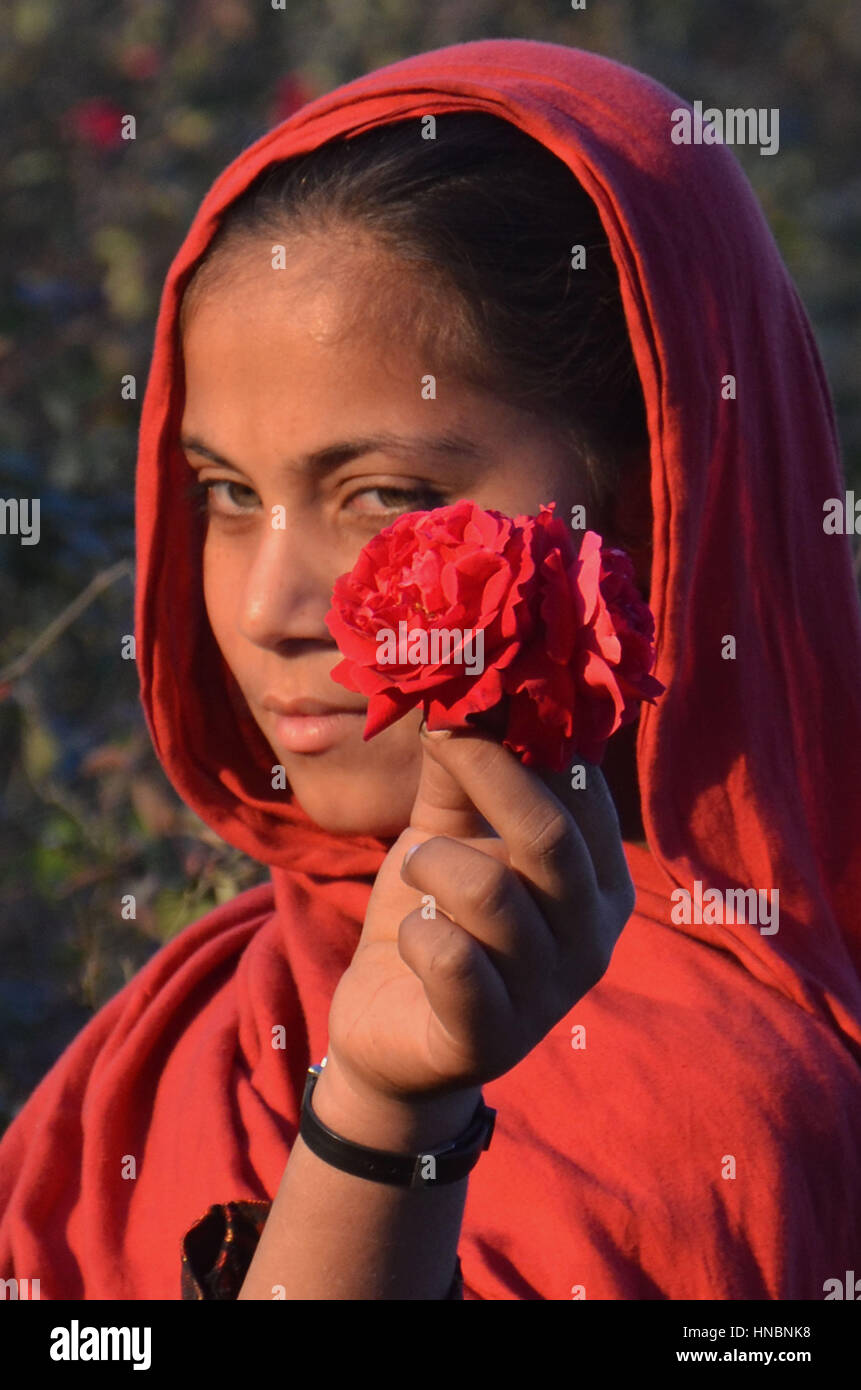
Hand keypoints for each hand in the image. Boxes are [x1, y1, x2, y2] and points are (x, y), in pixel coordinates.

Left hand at [324, 723, 635, 1110]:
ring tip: (416, 869)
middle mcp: (591, 937)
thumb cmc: (431, 916)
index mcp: (597, 881)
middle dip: (487, 773)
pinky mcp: (491, 1038)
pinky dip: (417, 933)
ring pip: (491, 893)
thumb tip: (458, 690)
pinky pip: (452, 962)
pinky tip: (413, 937)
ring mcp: (547, 994)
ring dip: (434, 865)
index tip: (481, 683)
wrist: (387, 1031)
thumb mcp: (445, 834)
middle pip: (550, 835)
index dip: (532, 733)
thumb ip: (458, 772)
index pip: (583, 793)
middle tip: (441, 739)